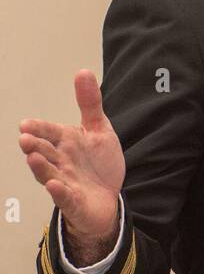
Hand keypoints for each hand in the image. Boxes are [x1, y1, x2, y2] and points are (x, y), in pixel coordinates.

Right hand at [19, 69, 124, 255]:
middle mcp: (61, 161)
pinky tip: (54, 185)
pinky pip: (65, 197)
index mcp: (66, 142)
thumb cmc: (98, 164)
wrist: (108, 198)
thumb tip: (83, 72)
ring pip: (49, 174)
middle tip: (25, 139)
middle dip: (35, 146)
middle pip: (45, 152)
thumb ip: (90, 104)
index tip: (26, 124)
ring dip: (41, 167)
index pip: (49, 132)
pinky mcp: (74, 202)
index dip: (38, 128)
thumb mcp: (98, 130)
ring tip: (32, 158)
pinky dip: (59, 192)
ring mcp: (65, 182)